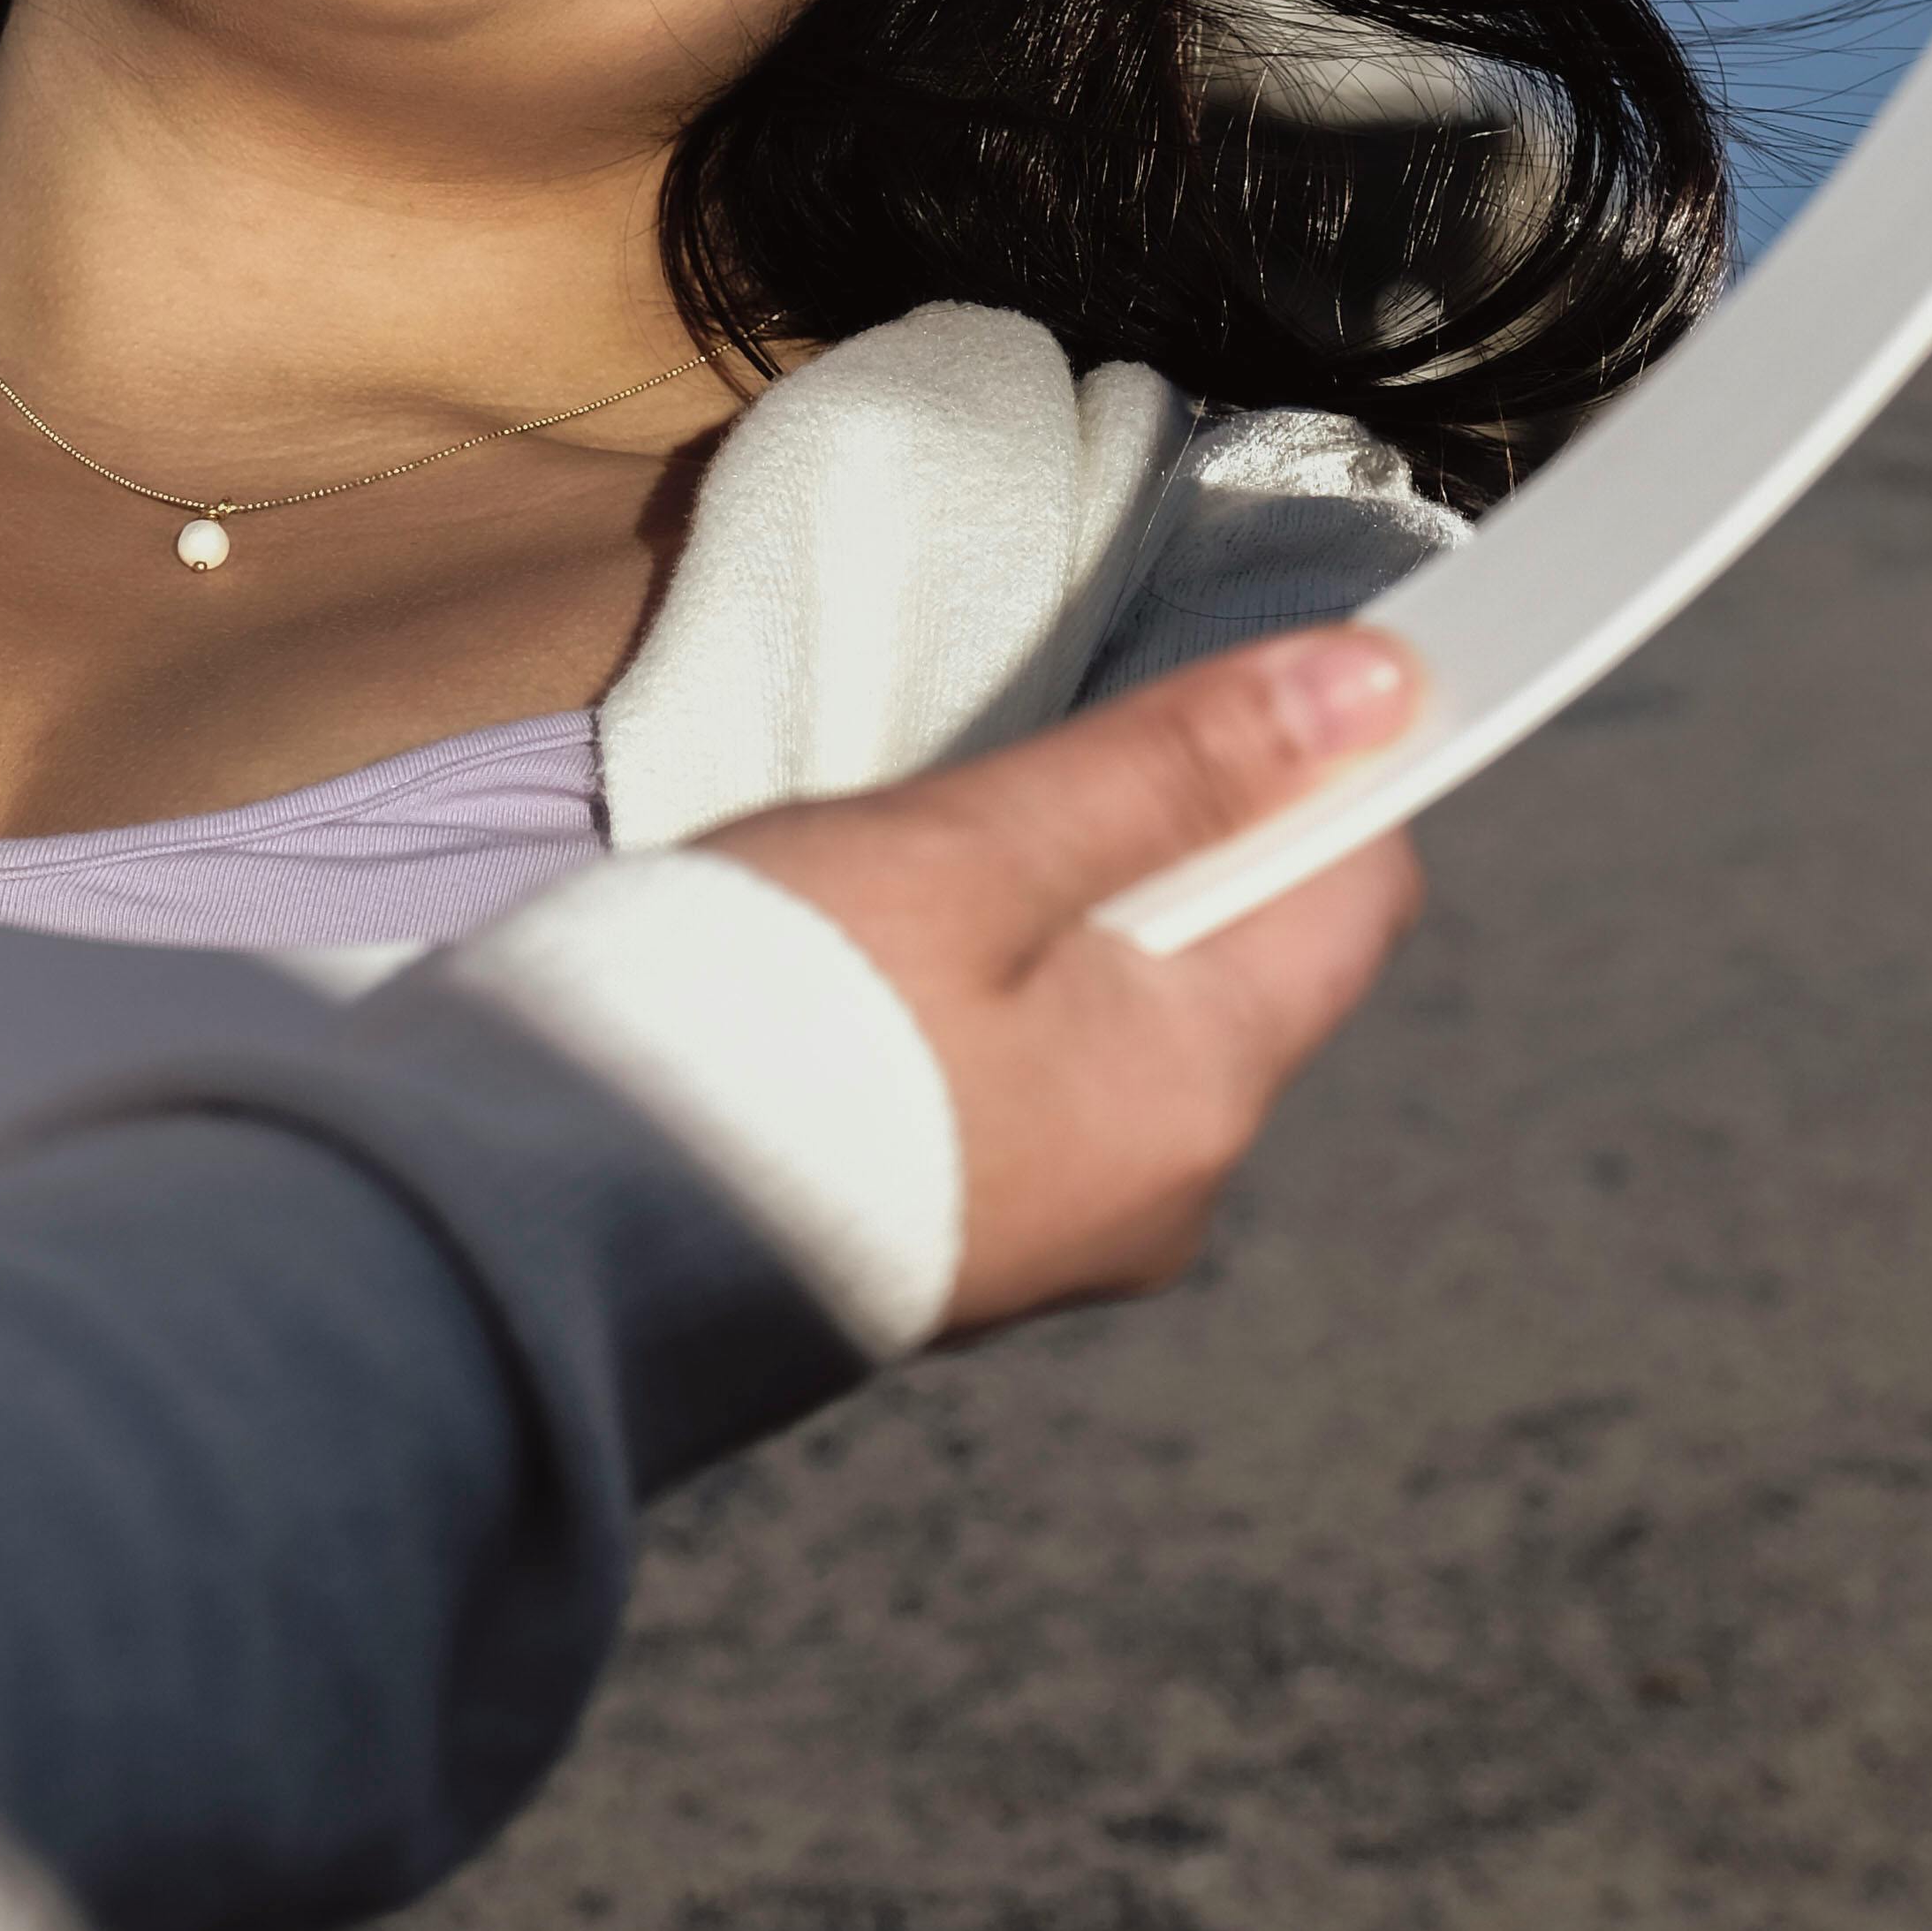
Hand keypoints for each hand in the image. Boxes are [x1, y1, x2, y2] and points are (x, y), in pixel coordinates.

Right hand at [715, 623, 1425, 1340]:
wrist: (554, 1224)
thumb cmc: (763, 1021)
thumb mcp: (974, 849)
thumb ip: (1177, 766)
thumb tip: (1377, 692)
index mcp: (1197, 1090)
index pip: (1354, 890)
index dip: (1319, 765)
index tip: (1228, 681)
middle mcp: (1162, 1191)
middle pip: (1229, 956)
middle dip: (1140, 848)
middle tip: (980, 810)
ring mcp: (1059, 1236)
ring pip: (1114, 1021)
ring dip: (1039, 928)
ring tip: (886, 905)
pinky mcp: (958, 1249)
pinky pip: (1023, 1093)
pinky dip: (969, 1012)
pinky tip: (852, 986)